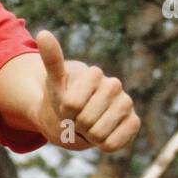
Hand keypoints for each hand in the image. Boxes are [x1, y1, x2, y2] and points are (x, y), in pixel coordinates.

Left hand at [34, 30, 139, 151]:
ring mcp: (126, 103)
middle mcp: (114, 85)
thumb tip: (43, 32)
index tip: (66, 106)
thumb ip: (51, 59)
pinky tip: (102, 136)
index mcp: (94, 73)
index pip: (70, 104)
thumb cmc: (62, 101)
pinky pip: (114, 143)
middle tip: (76, 118)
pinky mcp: (134, 122)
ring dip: (88, 136)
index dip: (64, 111)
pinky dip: (103, 145)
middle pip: (84, 120)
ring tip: (88, 126)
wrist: (73, 120)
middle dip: (75, 125)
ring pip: (98, 134)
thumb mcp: (53, 83)